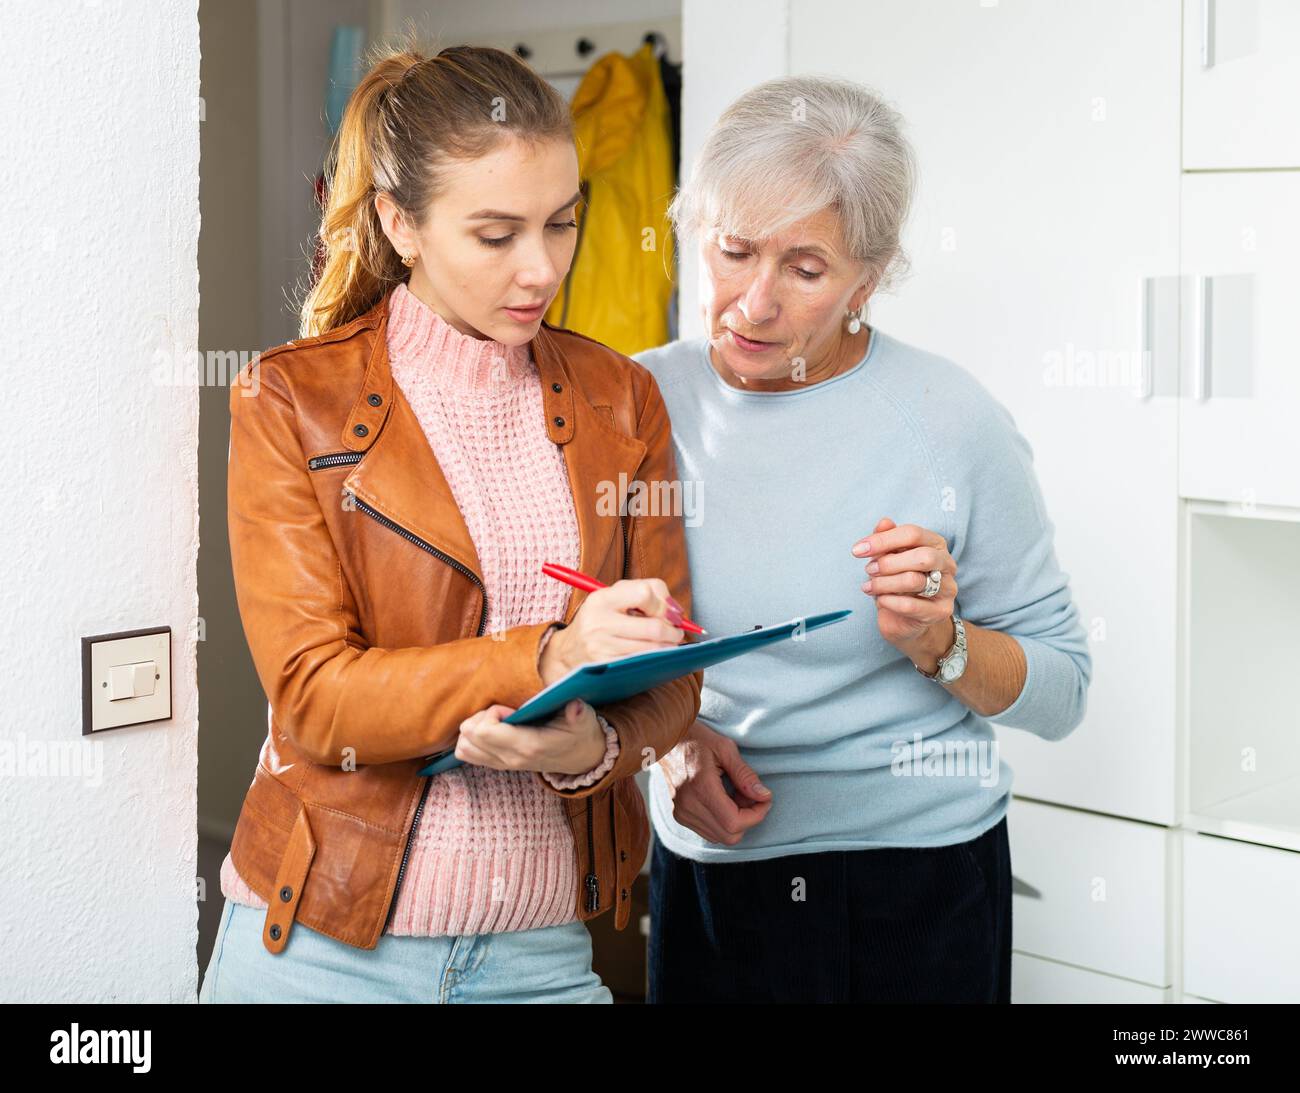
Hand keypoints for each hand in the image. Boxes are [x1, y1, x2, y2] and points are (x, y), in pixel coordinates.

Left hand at [454, 698, 605, 773]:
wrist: (581, 758)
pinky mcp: (498, 765)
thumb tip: (576, 706)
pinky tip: (492, 730)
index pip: (484, 732)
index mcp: (528, 746)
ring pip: (463, 747)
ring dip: (474, 729)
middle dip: (480, 717)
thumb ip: (579, 714)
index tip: (511, 709)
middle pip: (468, 737)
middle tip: (503, 712)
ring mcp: (503, 764)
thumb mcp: (584, 721)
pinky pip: (467, 754)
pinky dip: (472, 739)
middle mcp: (511, 759)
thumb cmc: (579, 733)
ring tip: (497, 721)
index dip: (492, 713)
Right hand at [540, 577, 685, 684]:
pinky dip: (656, 659)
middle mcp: (599, 622)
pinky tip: (657, 654)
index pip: (645, 593)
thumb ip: (644, 593)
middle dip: (673, 631)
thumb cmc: (599, 621)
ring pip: (651, 648)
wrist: (567, 653)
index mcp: (601, 599)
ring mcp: (602, 648)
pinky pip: (642, 662)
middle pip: (653, 627)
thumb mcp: (613, 598)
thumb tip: (676, 610)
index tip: (670, 611)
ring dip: (668, 647)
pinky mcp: (606, 667)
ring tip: (670, 643)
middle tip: (678, 632)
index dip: (664, 603)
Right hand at [658, 720, 771, 844]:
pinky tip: (723, 800)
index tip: (764, 799)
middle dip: (748, 819)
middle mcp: (688, 806)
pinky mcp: (679, 815)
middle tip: (750, 795)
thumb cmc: (696, 739)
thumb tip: (764, 795)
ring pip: (720, 837)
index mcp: (701, 788)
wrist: (665, 740)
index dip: (756, 815)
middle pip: (730, 836)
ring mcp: (682, 813)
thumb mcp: (725, 748)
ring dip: (735, 821)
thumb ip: (745, 774)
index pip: (734, 822)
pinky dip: (722, 821)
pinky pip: (709, 831)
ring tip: (735, 795)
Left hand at [851, 517, 957, 659]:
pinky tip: (880, 600)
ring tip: (869, 587)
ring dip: (885, 583)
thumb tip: (884, 522)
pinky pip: (911, 605)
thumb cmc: (897, 583)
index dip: (883, 540)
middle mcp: (946, 564)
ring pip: (915, 580)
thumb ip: (887, 540)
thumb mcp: (889, 558)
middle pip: (922, 556)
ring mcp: (948, 588)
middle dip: (888, 563)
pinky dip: (890, 601)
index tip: (858, 550)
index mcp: (935, 544)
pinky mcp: (941, 611)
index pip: (913, 534)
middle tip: (868, 569)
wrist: (907, 619)